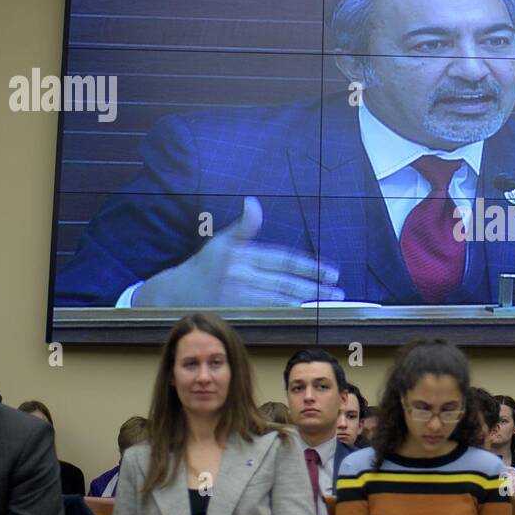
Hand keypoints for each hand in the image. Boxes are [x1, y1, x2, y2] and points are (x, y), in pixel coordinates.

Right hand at [133, 197, 343, 306]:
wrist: (178, 291)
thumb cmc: (206, 263)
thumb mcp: (224, 239)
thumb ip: (245, 225)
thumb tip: (253, 202)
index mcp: (244, 255)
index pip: (284, 260)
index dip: (309, 266)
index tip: (330, 271)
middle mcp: (243, 275)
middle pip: (286, 282)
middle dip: (314, 286)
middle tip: (336, 290)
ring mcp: (240, 295)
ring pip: (279, 298)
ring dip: (305, 301)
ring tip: (326, 301)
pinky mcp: (237, 310)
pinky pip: (267, 311)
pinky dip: (287, 311)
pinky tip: (303, 311)